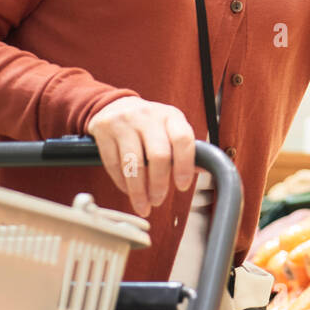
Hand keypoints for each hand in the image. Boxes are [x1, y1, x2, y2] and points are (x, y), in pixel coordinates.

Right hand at [86, 96, 195, 215]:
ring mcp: (125, 122)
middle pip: (158, 155)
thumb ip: (183, 148)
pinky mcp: (104, 131)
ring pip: (133, 164)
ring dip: (139, 191)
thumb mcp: (170, 127)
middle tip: (158, 200)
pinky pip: (114, 164)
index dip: (185, 166)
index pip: (183, 139)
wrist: (115, 105)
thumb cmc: (149, 123)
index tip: (182, 186)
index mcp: (170, 116)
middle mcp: (148, 116)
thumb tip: (204, 169)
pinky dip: (122, 183)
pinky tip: (128, 191)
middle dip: (159, 184)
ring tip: (144, 204)